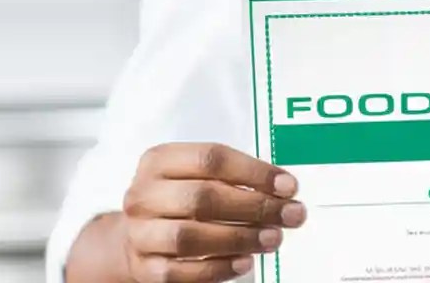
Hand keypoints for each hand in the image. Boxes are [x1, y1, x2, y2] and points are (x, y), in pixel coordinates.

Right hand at [120, 143, 306, 282]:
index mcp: (159, 161)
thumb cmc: (180, 199)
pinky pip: (182, 272)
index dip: (254, 172)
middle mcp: (144, 195)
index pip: (211, 159)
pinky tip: (245, 262)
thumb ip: (234, 178)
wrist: (142, 234)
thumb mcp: (197, 176)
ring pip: (190, 237)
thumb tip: (283, 190)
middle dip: (255, 207)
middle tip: (289, 214)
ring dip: (239, 238)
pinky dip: (218, 268)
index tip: (287, 185)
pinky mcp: (144, 267)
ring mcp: (140, 233)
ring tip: (272, 238)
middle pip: (203, 198)